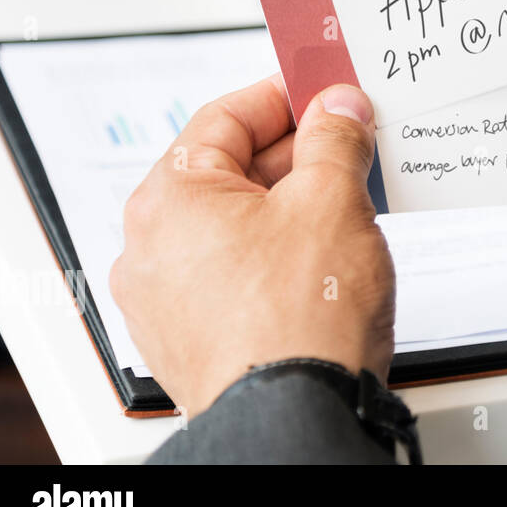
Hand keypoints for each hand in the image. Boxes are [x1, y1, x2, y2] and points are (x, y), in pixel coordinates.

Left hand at [110, 77, 394, 416]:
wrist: (297, 416)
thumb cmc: (300, 320)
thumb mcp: (333, 200)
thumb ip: (335, 139)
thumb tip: (337, 108)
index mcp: (170, 199)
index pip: (227, 115)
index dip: (287, 95)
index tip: (327, 91)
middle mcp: (152, 248)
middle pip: (232, 170)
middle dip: (300, 155)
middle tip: (353, 146)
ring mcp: (169, 299)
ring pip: (238, 225)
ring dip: (293, 207)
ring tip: (350, 206)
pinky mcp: (197, 337)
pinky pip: (238, 272)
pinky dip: (280, 255)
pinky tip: (327, 259)